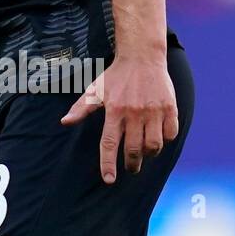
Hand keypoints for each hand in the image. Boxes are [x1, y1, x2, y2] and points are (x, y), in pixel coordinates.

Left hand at [60, 55, 178, 183]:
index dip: (108, 164)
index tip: (109, 179)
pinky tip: (158, 136)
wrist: (142, 56)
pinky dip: (165, 140)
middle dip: (132, 164)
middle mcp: (134, 112)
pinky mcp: (169, 107)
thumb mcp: (95, 90)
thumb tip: (64, 122)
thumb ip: (81, 109)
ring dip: (149, 154)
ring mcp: (153, 110)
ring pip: (154, 145)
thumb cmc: (116, 76)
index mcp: (114, 110)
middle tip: (131, 167)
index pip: (110, 144)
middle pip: (134, 150)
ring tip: (144, 151)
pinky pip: (170, 134)